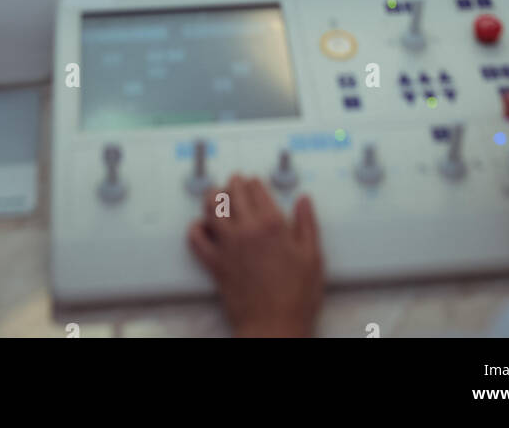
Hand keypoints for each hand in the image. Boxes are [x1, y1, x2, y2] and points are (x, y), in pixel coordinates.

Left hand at [187, 173, 322, 336]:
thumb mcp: (313, 257)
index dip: (254, 182)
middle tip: (234, 182)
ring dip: (212, 197)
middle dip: (233, 183)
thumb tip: (303, 200)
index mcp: (273, 224)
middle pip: (232, 192)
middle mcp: (248, 229)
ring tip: (215, 195)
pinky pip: (196, 239)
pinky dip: (195, 229)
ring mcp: (228, 245)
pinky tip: (201, 226)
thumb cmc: (296, 297)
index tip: (254, 182)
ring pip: (211, 208)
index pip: (257, 188)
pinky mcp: (215, 263)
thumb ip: (307, 224)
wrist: (274, 327)